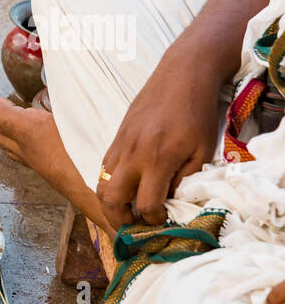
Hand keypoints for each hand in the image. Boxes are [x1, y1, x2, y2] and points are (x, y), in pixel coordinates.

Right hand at [97, 52, 222, 227]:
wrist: (180, 76)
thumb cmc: (196, 112)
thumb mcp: (202, 149)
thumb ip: (184, 178)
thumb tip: (170, 199)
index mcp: (158, 160)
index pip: (145, 204)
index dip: (152, 220)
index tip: (160, 221)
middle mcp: (132, 156)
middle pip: (111, 200)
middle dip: (119, 220)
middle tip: (132, 227)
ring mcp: (120, 147)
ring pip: (101, 186)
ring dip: (110, 204)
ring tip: (124, 211)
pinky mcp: (115, 139)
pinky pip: (104, 170)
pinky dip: (110, 185)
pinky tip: (125, 187)